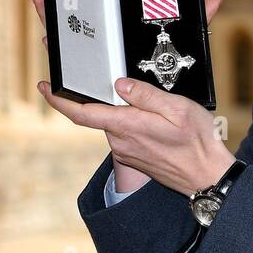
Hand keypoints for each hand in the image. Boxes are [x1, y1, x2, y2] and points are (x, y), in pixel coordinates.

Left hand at [29, 0, 225, 189]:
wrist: (208, 176)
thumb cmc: (197, 143)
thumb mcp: (177, 109)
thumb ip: (146, 95)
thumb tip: (120, 84)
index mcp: (126, 126)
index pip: (81, 112)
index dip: (58, 99)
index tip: (44, 86)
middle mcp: (120, 141)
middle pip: (98, 112)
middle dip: (94, 95)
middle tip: (97, 76)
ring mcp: (127, 150)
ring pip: (114, 121)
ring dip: (119, 109)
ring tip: (140, 100)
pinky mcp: (136, 156)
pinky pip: (126, 132)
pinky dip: (130, 121)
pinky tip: (151, 119)